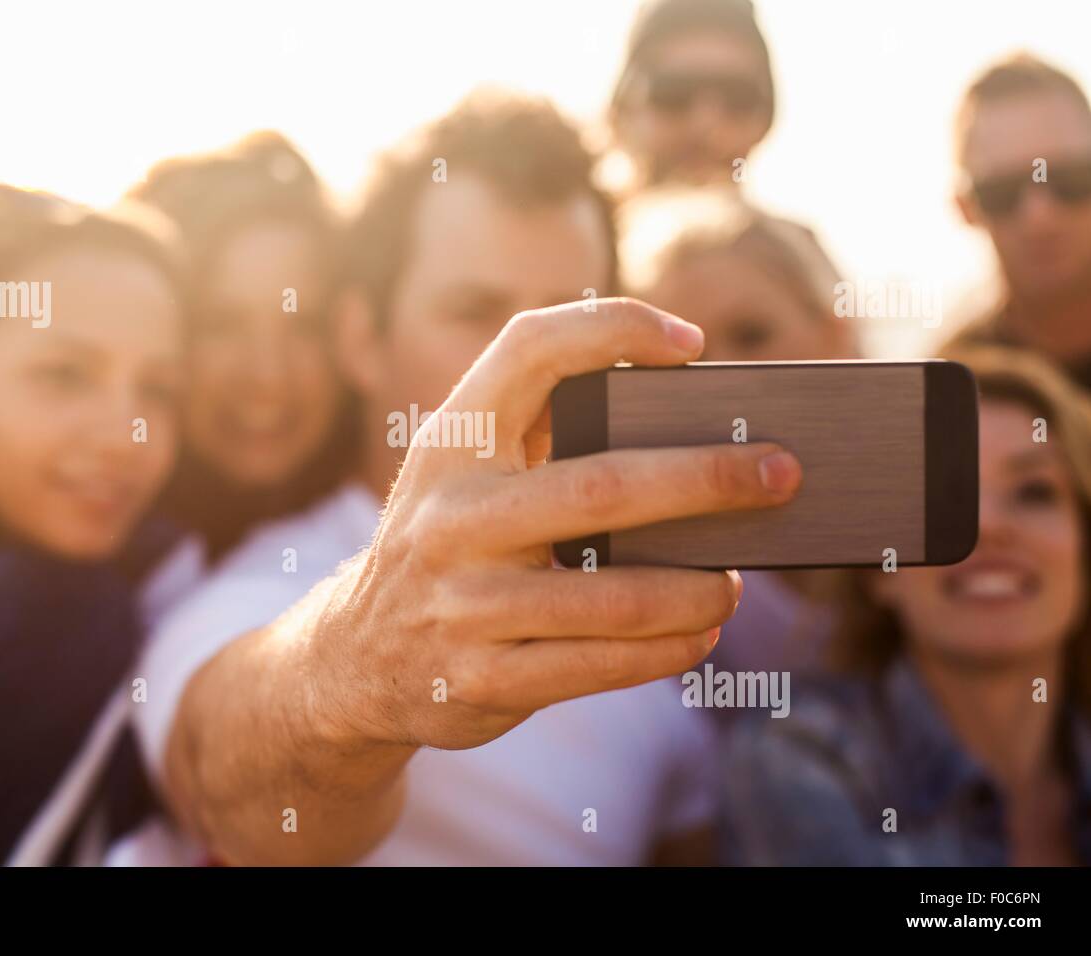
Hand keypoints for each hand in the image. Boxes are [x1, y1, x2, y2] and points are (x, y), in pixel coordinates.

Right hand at [313, 298, 802, 750]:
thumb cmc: (446, 542)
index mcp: (452, 443)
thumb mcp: (464, 475)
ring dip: (701, 587)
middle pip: (604, 485)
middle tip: (781, 472)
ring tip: (737, 580)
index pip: (529, 350)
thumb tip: (693, 431)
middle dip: (709, 477)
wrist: (354, 656)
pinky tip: (701, 632)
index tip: (692, 345)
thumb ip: (541, 438)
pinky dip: (670, 648)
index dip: (613, 330)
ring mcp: (463, 604)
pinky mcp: (483, 678)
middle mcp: (451, 517)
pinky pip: (601, 664)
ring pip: (617, 596)